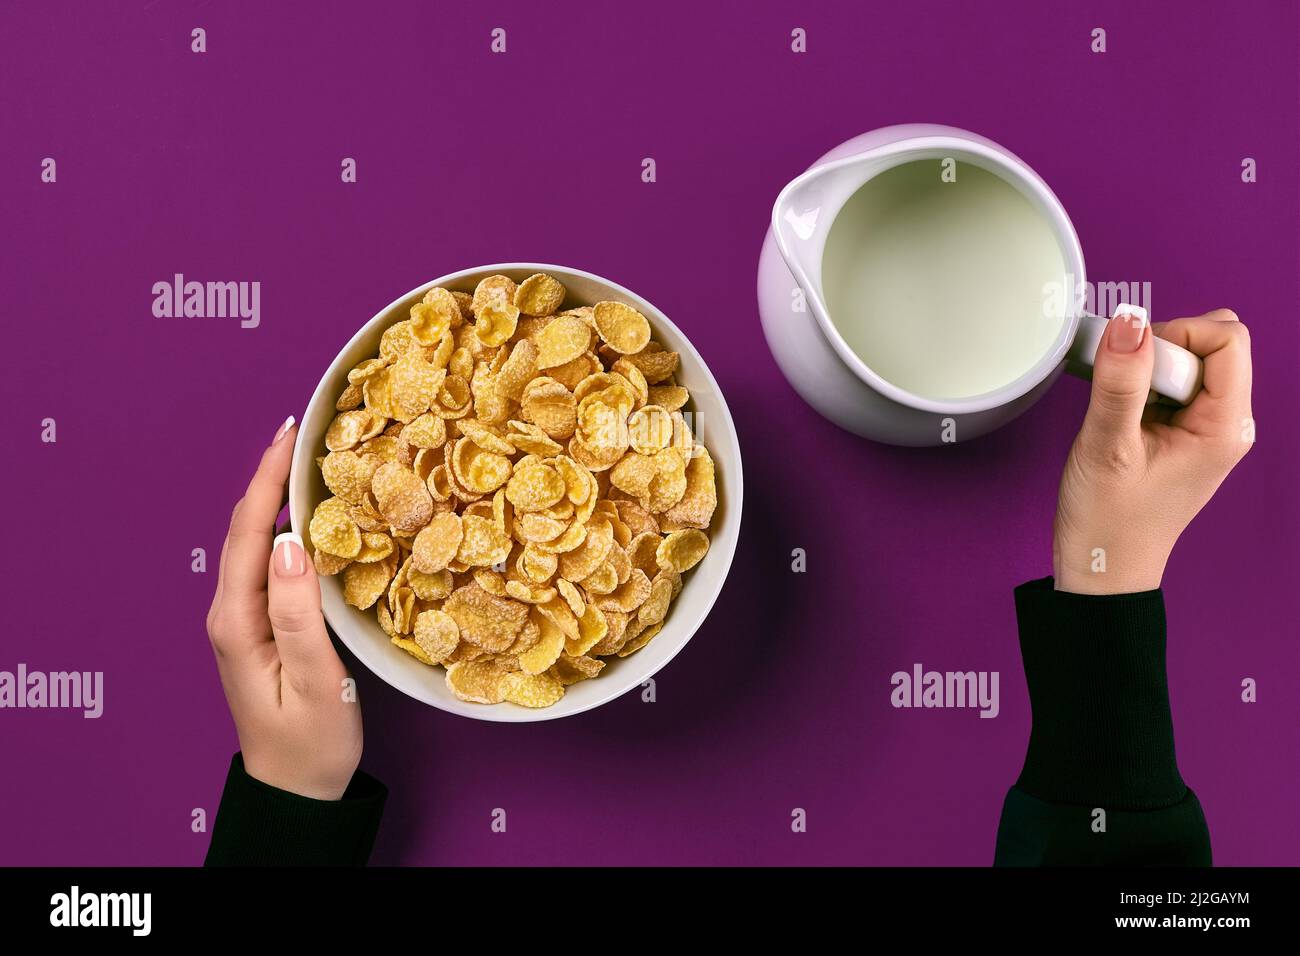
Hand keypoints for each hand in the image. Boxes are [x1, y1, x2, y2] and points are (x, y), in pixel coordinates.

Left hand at [206, 416, 362, 798]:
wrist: (296, 789)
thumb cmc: (311, 741)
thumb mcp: (315, 680)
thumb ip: (299, 613)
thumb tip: (294, 542)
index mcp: (238, 620)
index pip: (250, 531)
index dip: (268, 477)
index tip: (292, 430)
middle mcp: (232, 612)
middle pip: (248, 527)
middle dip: (271, 473)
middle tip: (306, 428)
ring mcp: (245, 619)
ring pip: (259, 541)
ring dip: (280, 496)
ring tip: (312, 457)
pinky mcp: (263, 625)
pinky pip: (271, 561)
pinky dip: (290, 525)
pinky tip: (313, 514)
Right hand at [1054, 309, 1253, 594]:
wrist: (1100, 568)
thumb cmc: (1108, 522)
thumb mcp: (1107, 446)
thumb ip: (1120, 381)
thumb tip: (1129, 320)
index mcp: (1224, 428)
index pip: (1228, 340)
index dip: (1178, 334)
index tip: (1134, 363)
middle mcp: (1224, 424)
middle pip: (1211, 345)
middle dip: (1161, 350)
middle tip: (1123, 391)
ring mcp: (1203, 428)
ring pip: (1189, 362)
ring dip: (1147, 369)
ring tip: (1117, 410)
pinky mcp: (1181, 432)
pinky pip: (1170, 383)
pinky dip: (1140, 384)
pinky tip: (1117, 416)